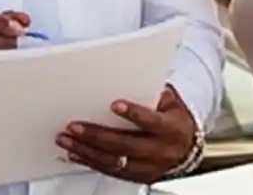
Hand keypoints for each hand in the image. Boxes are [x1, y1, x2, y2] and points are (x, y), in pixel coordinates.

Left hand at [55, 86, 196, 183]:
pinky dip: (90, 162)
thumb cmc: (174, 119)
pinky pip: (111, 171)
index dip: (134, 114)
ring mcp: (149, 167)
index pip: (152, 122)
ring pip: (114, 161)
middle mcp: (161, 151)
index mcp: (172, 129)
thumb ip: (153, 91)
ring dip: (86, 150)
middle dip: (97, 135)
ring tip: (66, 139)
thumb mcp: (171, 102)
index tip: (114, 104)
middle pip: (125, 145)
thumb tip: (129, 78)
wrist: (186, 148)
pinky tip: (75, 154)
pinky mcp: (137, 176)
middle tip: (74, 126)